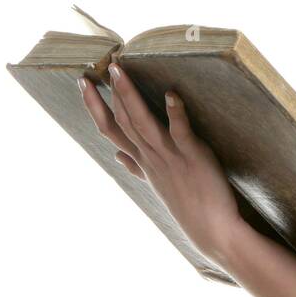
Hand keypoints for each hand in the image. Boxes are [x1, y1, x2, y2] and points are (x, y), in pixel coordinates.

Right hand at [78, 62, 241, 270]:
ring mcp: (170, 156)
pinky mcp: (193, 156)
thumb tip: (117, 156)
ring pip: (143, 123)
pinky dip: (175, 113)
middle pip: (123, 122)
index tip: (84, 83)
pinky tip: (171, 94)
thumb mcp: (156, 182)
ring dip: (131, 96)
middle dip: (109, 94)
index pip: (110, 129)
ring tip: (120, 71)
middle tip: (99, 67)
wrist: (211, 229)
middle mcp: (150, 156)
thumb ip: (136, 167)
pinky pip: (181, 132)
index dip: (95, 106)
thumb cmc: (186, 203)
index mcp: (141, 160)